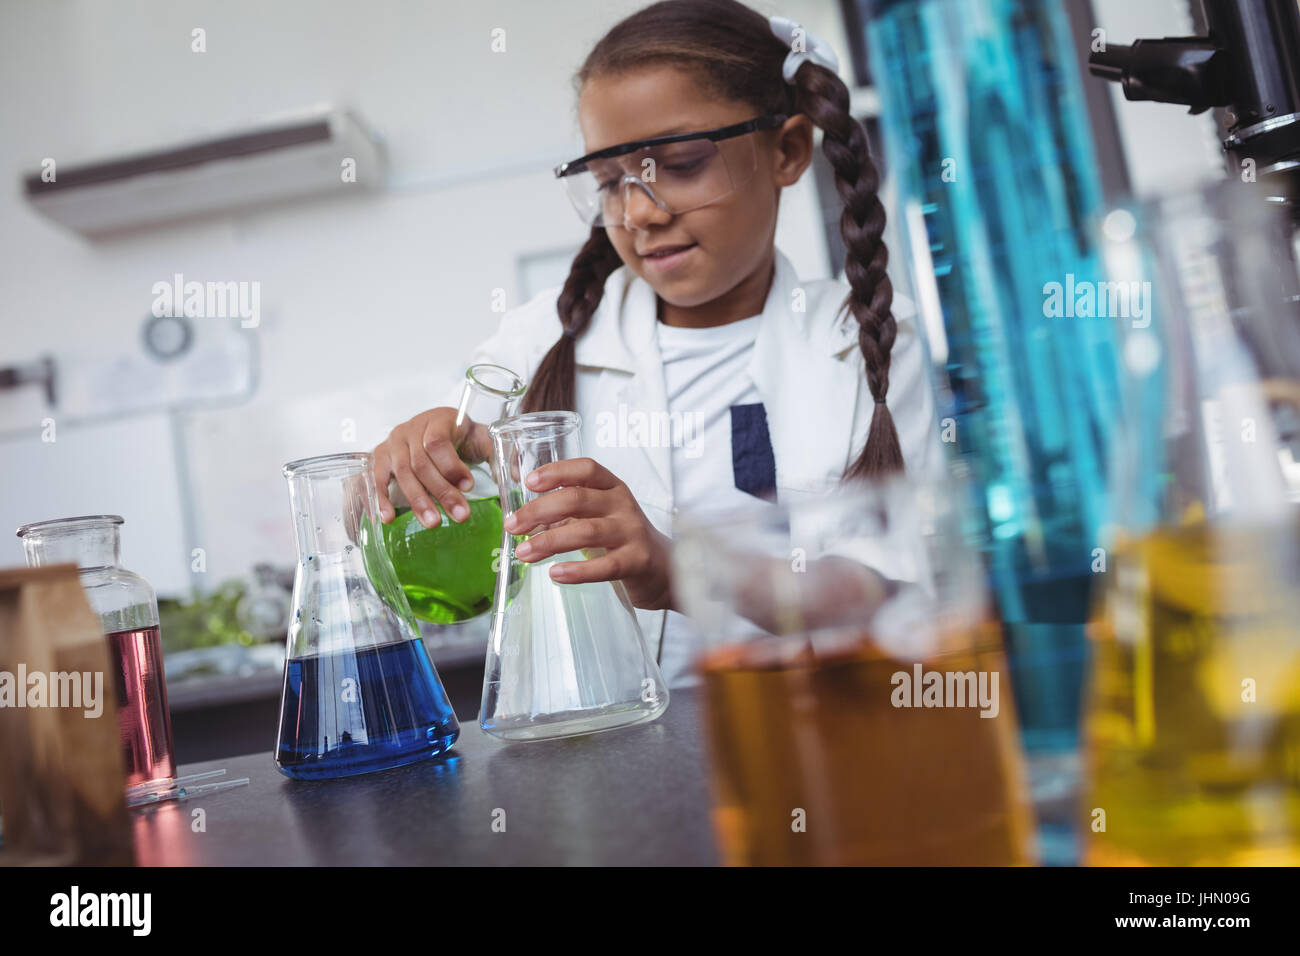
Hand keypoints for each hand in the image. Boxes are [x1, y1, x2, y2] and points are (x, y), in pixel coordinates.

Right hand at [372, 407, 493, 526]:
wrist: (435, 427)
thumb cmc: (459, 436)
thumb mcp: (481, 438)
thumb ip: (498, 454)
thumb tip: (519, 477)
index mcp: (438, 420)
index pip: (437, 442)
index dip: (452, 466)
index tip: (469, 486)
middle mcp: (411, 429)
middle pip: (421, 462)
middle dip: (441, 492)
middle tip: (460, 516)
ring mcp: (393, 443)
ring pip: (402, 473)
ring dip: (418, 501)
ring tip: (433, 523)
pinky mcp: (380, 457)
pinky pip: (377, 479)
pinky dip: (381, 499)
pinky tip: (388, 519)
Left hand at [503, 457, 673, 610]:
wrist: (666, 569)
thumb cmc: (623, 540)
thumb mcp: (598, 517)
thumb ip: (565, 516)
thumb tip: (523, 523)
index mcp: (613, 488)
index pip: (586, 469)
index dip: (557, 472)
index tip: (529, 482)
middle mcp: (623, 505)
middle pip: (577, 499)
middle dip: (539, 511)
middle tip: (513, 526)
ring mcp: (632, 532)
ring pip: (586, 531)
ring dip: (549, 542)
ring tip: (524, 553)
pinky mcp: (637, 561)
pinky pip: (605, 565)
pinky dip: (577, 571)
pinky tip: (555, 574)